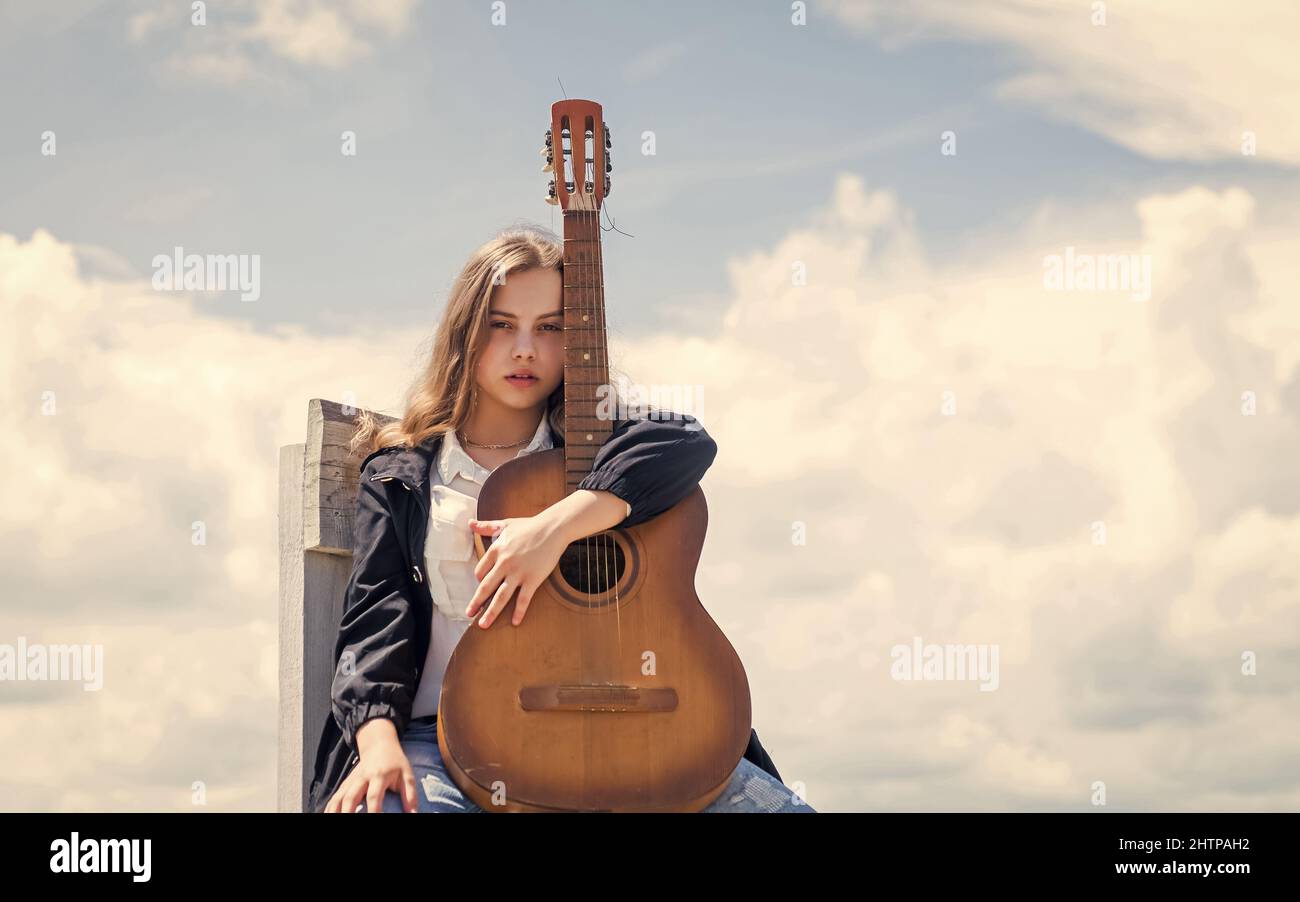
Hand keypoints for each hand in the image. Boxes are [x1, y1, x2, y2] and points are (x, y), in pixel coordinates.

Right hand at [325, 719, 418, 812]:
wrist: (379, 744)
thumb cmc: (395, 762)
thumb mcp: (407, 774)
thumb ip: (410, 795)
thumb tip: (414, 814)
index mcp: (378, 775)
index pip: (374, 796)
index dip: (374, 810)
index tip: (374, 820)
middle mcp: (362, 778)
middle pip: (351, 797)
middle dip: (347, 812)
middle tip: (347, 823)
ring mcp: (351, 781)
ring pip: (338, 797)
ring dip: (334, 811)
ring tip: (331, 821)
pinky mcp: (345, 783)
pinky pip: (334, 797)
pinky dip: (329, 808)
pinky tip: (327, 815)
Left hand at [465, 513, 566, 628]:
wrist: (553, 528)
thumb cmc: (529, 526)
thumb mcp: (505, 524)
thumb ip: (486, 526)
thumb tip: (469, 523)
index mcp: (496, 550)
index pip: (480, 571)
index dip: (479, 580)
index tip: (481, 586)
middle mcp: (504, 563)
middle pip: (486, 587)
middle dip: (476, 602)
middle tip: (468, 614)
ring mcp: (518, 572)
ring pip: (501, 596)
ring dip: (491, 612)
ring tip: (483, 625)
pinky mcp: (533, 578)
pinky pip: (524, 598)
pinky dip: (519, 611)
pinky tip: (515, 622)